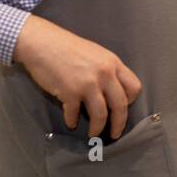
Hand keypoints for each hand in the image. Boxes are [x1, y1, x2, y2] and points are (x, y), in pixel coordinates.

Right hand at [12, 14, 141, 139]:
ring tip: (93, 134)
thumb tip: (112, 91)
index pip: (134, 87)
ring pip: (100, 115)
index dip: (130, 101)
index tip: (123, 108)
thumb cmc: (67, 47)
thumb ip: (107, 70)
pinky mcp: (70, 93)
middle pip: (120, 105)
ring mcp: (87, 84)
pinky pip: (75, 114)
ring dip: (97, 128)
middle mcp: (104, 74)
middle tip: (115, 133)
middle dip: (119, 123)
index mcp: (113, 63)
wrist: (42, 43)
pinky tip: (70, 123)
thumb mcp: (95, 54)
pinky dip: (72, 121)